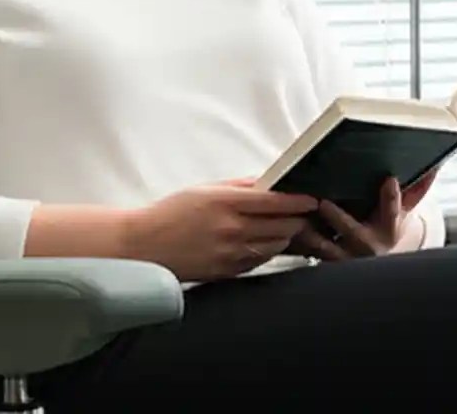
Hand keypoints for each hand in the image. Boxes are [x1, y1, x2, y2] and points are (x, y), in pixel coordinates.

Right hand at [126, 180, 318, 281]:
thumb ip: (239, 187)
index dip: (299, 201)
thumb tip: (268, 183)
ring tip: (288, 227)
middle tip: (306, 214)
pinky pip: (260, 261)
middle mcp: (231, 230)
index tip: (312, 198)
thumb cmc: (171, 214)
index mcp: (224, 203)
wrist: (145, 247)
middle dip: (298, 219)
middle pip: (282, 226)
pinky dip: (268, 250)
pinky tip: (264, 242)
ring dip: (286, 236)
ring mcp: (230, 254)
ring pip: (276, 246)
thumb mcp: (204, 190)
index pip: (275, 202)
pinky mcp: (228, 272)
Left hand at [290, 169, 437, 260]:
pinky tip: (282, 229)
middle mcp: (367, 246)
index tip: (390, 180)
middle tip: (324, 202)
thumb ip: (416, 190)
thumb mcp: (402, 214)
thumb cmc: (384, 231)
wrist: (372, 265)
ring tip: (296, 218)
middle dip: (340, 218)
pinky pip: (307, 253)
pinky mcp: (323, 262)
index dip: (393, 198)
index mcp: (388, 230)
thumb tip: (436, 165)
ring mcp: (344, 257)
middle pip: (354, 232)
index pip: (394, 213)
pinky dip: (294, 243)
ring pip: (325, 246)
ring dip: (310, 233)